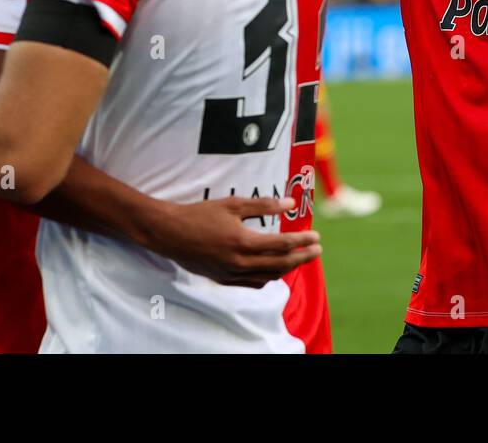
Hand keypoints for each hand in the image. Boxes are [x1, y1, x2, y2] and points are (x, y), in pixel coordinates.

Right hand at [149, 196, 320, 287]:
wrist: (170, 233)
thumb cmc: (200, 214)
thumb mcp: (233, 204)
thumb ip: (263, 205)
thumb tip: (290, 203)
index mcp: (243, 242)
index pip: (282, 244)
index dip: (302, 241)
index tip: (316, 237)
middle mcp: (239, 262)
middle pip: (280, 264)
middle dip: (302, 257)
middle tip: (317, 251)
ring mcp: (231, 274)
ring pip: (268, 277)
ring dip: (287, 269)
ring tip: (298, 258)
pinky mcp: (223, 280)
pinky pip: (252, 283)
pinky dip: (268, 277)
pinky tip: (274, 269)